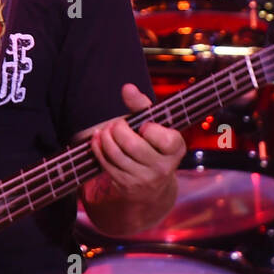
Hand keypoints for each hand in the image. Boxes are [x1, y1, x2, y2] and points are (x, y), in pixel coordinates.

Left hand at [84, 83, 184, 219]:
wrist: (153, 184)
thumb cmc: (153, 144)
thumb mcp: (155, 124)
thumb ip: (142, 105)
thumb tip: (127, 88)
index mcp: (176, 148)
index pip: (163, 139)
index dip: (149, 129)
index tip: (143, 125)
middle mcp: (163, 167)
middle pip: (133, 146)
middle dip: (118, 130)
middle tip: (116, 124)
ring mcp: (144, 179)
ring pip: (117, 155)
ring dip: (105, 138)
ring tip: (105, 130)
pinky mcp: (127, 186)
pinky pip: (107, 165)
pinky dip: (98, 149)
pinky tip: (98, 139)